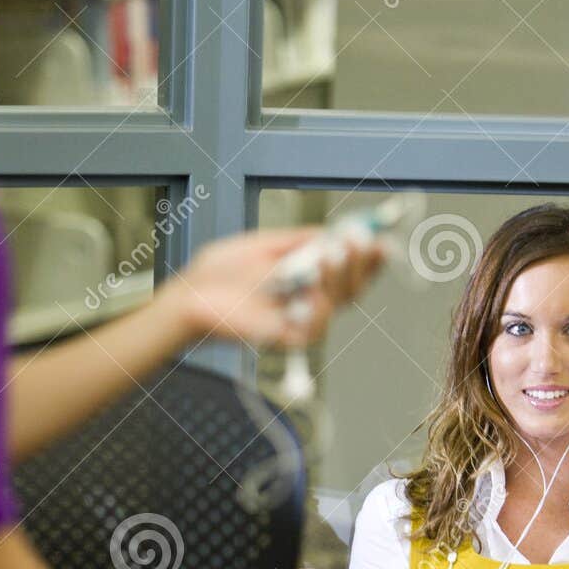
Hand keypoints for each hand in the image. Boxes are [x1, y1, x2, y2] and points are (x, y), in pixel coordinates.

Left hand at [160, 226, 385, 348]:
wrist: (189, 296)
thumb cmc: (217, 275)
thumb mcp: (264, 245)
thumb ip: (299, 239)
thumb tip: (333, 231)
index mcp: (303, 279)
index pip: (346, 271)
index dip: (366, 257)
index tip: (379, 237)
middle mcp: (305, 301)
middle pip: (352, 288)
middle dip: (363, 262)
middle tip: (362, 241)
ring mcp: (297, 320)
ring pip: (338, 303)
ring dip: (340, 275)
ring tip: (332, 253)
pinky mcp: (285, 337)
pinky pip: (316, 324)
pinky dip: (319, 302)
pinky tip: (312, 283)